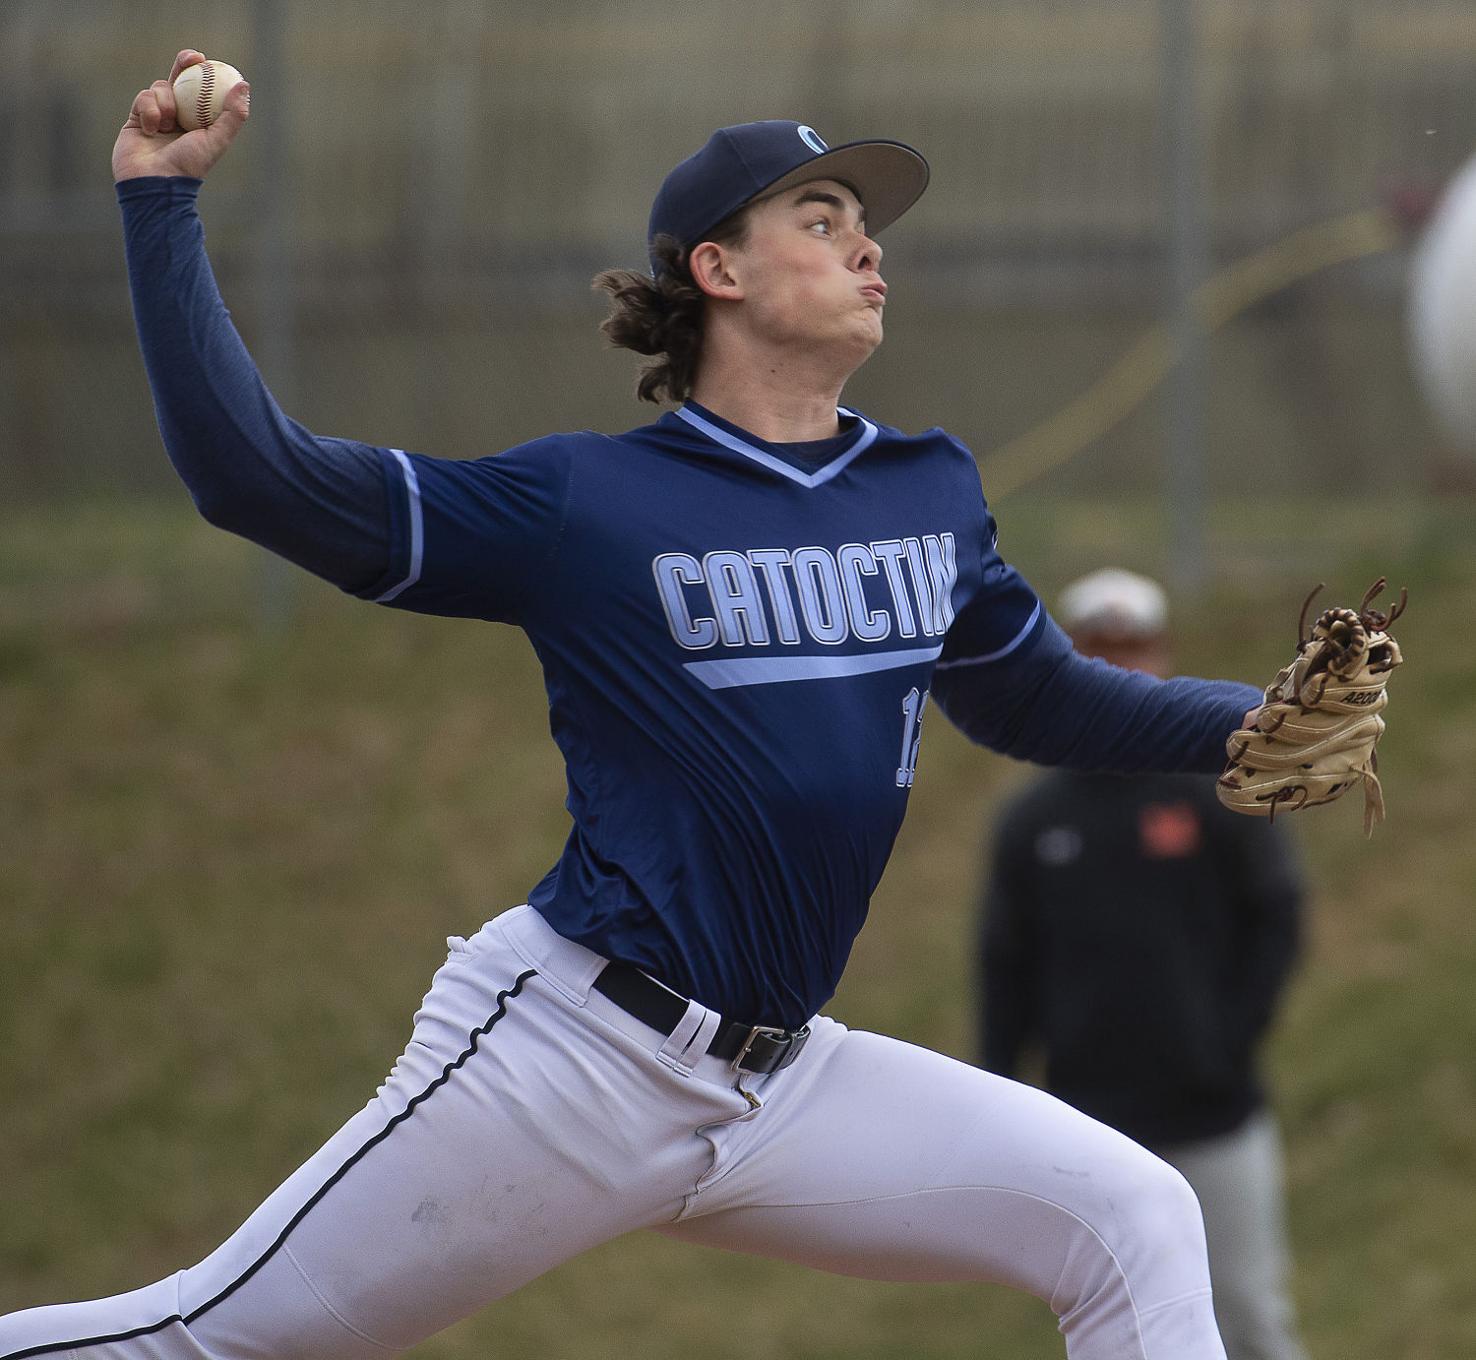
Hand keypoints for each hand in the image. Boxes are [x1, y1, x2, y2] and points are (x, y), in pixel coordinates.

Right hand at [112, 50, 249, 182]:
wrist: (154, 181)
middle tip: (191, 57)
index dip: (204, 73)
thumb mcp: (216, 140)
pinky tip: (150, 129)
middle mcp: (179, 117)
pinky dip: (148, 110)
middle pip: (180, 81)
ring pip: (160, 88)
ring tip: (167, 125)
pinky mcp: (136, 117)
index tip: (207, 60)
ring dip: (165, 101)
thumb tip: (244, 85)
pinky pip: (143, 98)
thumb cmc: (188, 165)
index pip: (202, 91)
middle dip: (184, 64)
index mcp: (199, 123)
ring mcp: (157, 116)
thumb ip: (232, 115)